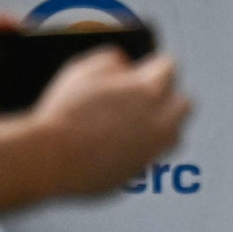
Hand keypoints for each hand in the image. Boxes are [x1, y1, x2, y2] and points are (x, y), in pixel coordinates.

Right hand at [25, 45, 192, 199]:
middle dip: (168, 95)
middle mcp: (162, 120)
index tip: (144, 66)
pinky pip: (152, 155)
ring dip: (162, 124)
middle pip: (183, 103)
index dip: (154, 64)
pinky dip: (142, 148)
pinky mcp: (141, 171)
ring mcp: (154, 149)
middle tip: (146, 94)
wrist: (49, 159)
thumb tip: (125, 63)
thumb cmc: (63, 112)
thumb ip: (111, 60)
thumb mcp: (82, 71)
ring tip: (134, 121)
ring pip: (174, 133)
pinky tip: (118, 143)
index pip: (169, 67)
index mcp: (149, 90)